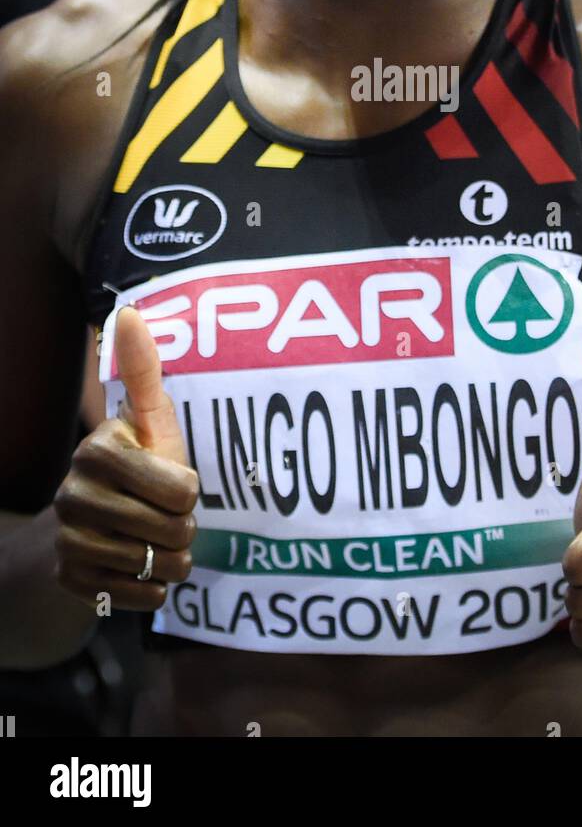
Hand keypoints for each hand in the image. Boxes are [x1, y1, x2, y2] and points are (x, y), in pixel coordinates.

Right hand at [54, 306, 198, 611]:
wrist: (89, 524)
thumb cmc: (137, 463)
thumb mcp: (148, 419)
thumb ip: (145, 370)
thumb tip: (129, 309)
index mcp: (97, 449)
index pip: (180, 489)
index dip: (188, 491)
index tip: (173, 481)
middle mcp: (74, 495)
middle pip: (173, 530)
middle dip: (183, 527)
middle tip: (166, 515)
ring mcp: (69, 540)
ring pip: (159, 566)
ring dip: (171, 558)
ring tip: (156, 540)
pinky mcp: (72, 581)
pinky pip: (143, 597)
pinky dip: (153, 588)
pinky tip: (139, 566)